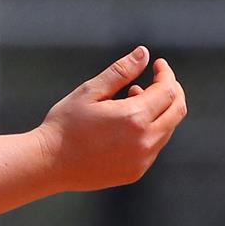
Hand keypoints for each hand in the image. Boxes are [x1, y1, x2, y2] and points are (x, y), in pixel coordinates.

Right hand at [35, 46, 186, 191]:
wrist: (48, 164)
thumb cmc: (64, 124)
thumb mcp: (90, 92)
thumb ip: (120, 72)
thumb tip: (144, 53)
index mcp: (134, 117)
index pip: (168, 91)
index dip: (166, 74)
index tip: (158, 64)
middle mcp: (144, 141)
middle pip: (176, 111)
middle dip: (172, 91)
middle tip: (158, 79)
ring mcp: (142, 160)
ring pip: (166, 129)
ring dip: (158, 111)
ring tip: (131, 99)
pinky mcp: (135, 172)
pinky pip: (153, 146)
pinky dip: (149, 130)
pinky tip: (125, 124)